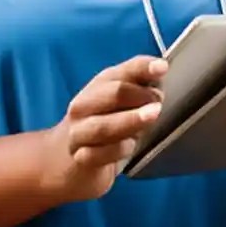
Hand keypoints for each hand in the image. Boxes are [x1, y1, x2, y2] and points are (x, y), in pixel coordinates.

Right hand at [41, 55, 166, 202]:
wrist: (63, 159)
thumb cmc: (105, 123)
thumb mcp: (123, 100)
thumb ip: (142, 83)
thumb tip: (161, 69)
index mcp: (100, 85)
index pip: (123, 72)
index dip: (143, 68)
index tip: (162, 68)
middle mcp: (85, 105)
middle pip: (114, 93)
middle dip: (140, 95)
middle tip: (160, 103)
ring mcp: (79, 132)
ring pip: (104, 125)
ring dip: (130, 120)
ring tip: (153, 116)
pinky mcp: (80, 158)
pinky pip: (99, 154)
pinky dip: (117, 150)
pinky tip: (131, 146)